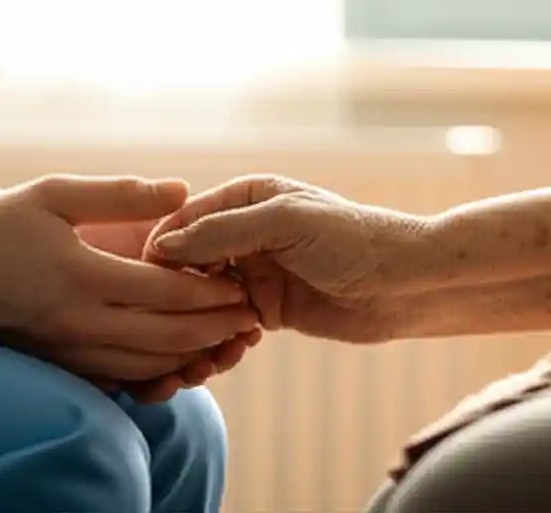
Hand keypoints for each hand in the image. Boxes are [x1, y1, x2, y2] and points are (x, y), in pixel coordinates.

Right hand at [0, 175, 258, 380]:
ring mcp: (65, 350)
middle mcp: (78, 322)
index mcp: (82, 276)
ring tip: (221, 341)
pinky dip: (151, 372)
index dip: (211, 291)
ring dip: (189, 356)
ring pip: (145, 365)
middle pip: (166, 337)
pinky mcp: (54, 365)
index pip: (167, 293)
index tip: (241, 282)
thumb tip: (181, 190)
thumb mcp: (52, 193)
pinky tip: (169, 359)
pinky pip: (115, 379)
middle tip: (249, 320)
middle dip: (213, 330)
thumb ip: (119, 194)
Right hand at [148, 175, 428, 343]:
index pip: (184, 219)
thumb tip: (164, 246)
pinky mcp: (265, 309)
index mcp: (245, 197)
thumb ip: (224, 231)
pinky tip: (220, 353)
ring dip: (195, 318)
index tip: (143, 276)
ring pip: (203, 295)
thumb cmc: (353, 238)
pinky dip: (217, 338)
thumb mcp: (284, 223)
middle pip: (187, 260)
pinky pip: (225, 323)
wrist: (408, 284)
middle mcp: (243, 232)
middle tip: (164, 318)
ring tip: (192, 342)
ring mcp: (254, 271)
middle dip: (174, 289)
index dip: (161, 246)